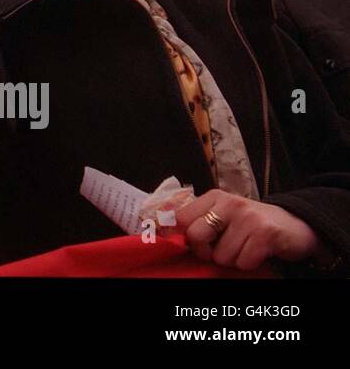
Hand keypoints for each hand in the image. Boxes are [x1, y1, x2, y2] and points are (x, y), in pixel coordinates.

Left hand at [177, 190, 322, 270]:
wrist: (296, 226)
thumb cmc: (252, 225)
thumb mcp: (223, 215)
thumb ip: (198, 220)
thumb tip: (163, 230)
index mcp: (213, 197)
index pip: (180, 217)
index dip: (183, 237)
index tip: (194, 245)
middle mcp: (229, 203)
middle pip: (196, 236)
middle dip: (206, 252)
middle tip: (221, 251)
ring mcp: (248, 217)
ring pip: (221, 255)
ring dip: (233, 260)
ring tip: (245, 248)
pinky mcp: (265, 233)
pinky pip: (243, 262)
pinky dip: (249, 264)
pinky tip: (258, 253)